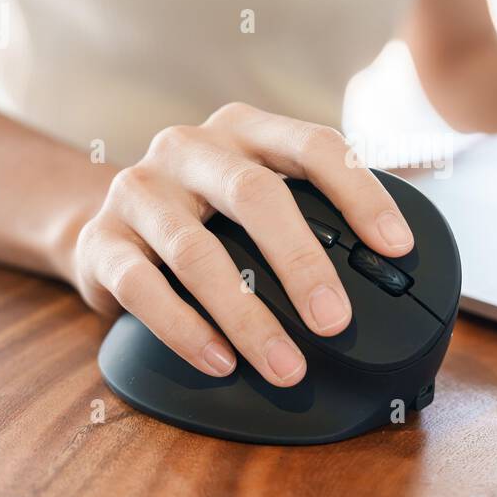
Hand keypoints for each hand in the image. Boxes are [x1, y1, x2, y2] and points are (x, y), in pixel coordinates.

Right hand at [73, 103, 414, 385]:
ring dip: (247, 316)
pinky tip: (220, 362)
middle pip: (254, 194)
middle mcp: (189, 147)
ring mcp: (139, 189)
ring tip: (285, 367)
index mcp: (244, 130)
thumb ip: (311, 208)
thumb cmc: (203, 215)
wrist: (102, 227)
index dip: (360, 193)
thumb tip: (393, 254)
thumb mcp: (253, 191)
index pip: (313, 145)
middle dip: (302, 262)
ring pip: (197, 252)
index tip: (396, 247)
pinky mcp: (100, 239)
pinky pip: (142, 287)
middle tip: (335, 322)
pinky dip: (185, 330)